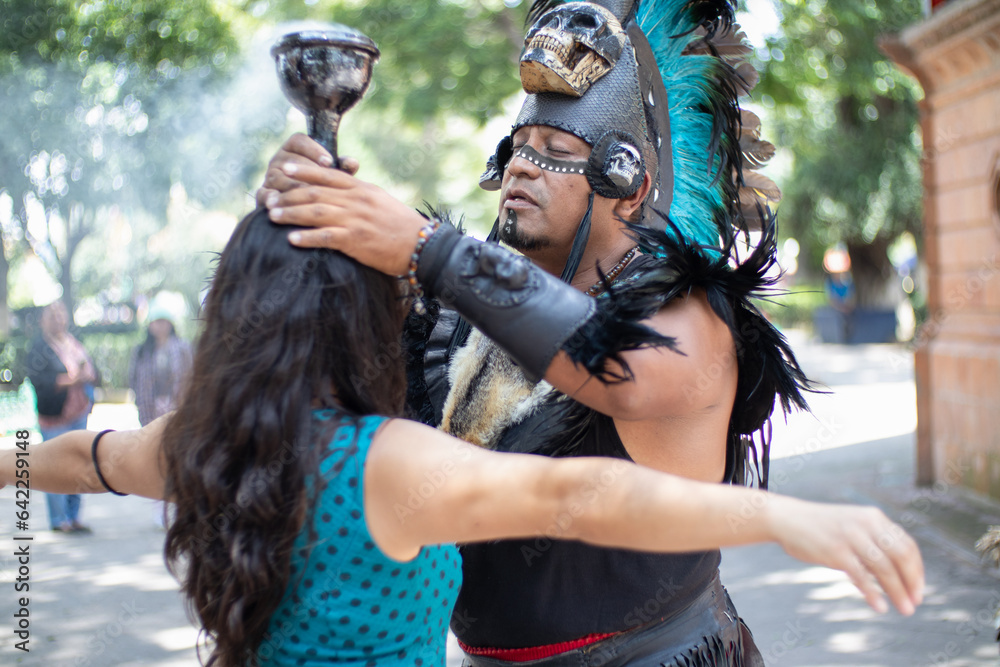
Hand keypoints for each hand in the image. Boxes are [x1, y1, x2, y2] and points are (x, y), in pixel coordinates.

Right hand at [256, 133, 358, 206]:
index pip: (299, 141)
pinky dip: (271, 198)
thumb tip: (352, 162)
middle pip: (289, 160)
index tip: (328, 162)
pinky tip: (281, 203)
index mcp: (294, 148)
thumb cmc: (324, 188)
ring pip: (277, 177)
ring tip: (307, 195)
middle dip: (306, 172)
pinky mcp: (263, 194)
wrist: (305, 212)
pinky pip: (264, 194)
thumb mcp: (334, 177)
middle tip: (321, 183)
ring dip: (292, 187)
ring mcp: (270, 177)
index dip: (313, 150)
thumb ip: (343, 168)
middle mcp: (280, 160)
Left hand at [264, 162, 426, 275]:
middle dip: (289, 194)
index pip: (328, 175)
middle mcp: (356, 201)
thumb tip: (342, 192)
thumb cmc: (402, 226)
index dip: (304, 171)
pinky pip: (326, 237)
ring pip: (315, 212)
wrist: (422, 245)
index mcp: (362, 189)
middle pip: (315, 193)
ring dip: (291, 213)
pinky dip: (307, 237)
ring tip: (272, 215)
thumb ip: (360, 195)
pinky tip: (291, 239)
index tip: (285, 168)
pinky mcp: (356, 240)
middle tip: (269, 197)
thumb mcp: (381, 201)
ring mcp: (355, 220)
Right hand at [768, 496, 923, 615]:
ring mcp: (851, 537)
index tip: (918, 588)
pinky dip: (873, 593)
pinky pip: (861, 575)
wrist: (787, 518)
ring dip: (897, 592)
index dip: (917, 569)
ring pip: (884, 568)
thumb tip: (892, 576)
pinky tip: (879, 606)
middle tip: (916, 601)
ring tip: (904, 609)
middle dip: (912, 581)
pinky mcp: (836, 551)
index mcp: (873, 517)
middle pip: (901, 556)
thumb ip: (871, 545)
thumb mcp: (851, 527)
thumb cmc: (819, 526)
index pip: (907, 545)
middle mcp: (866, 524)